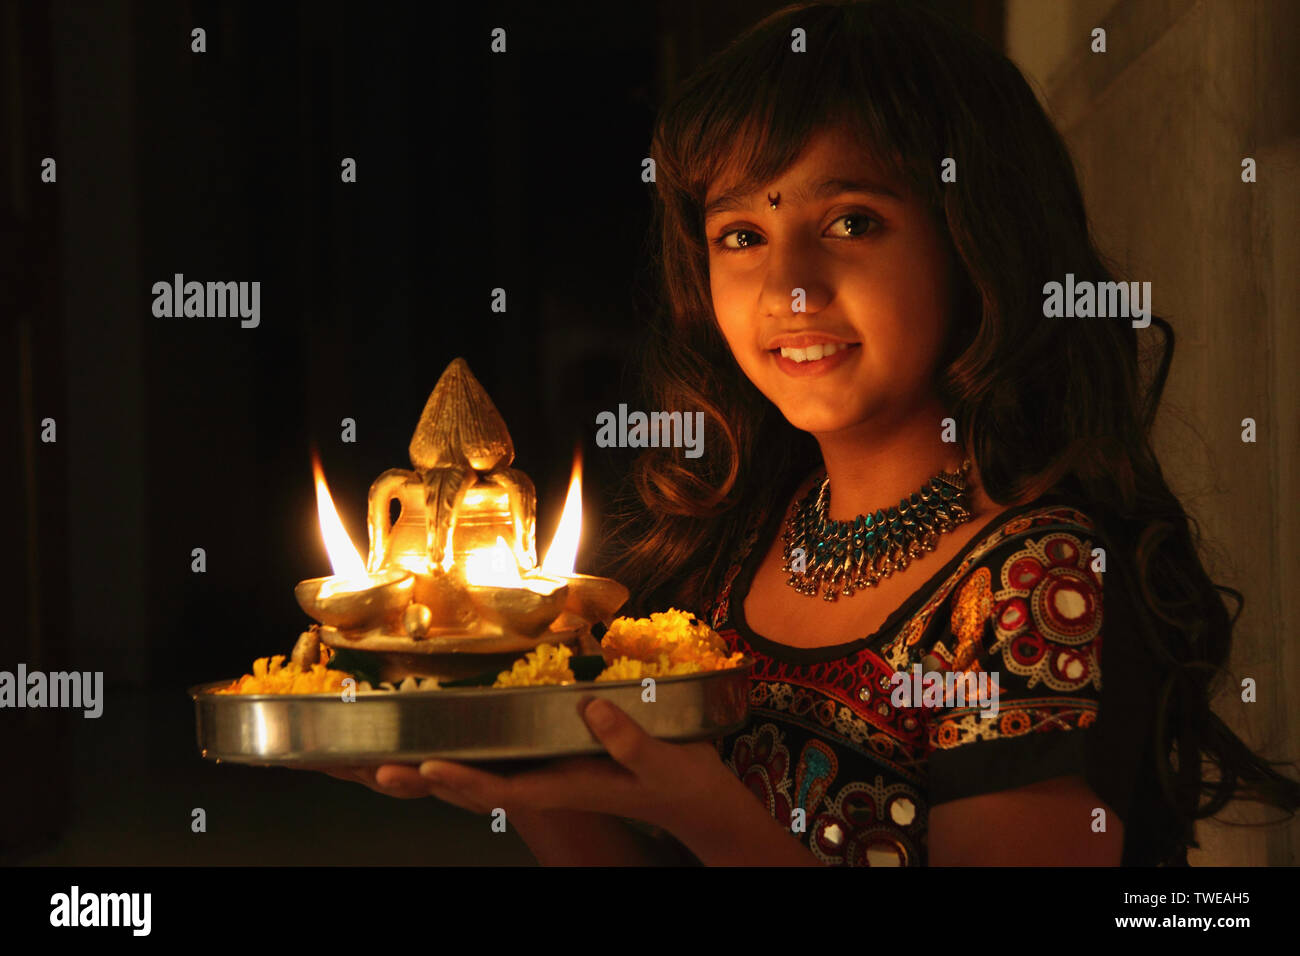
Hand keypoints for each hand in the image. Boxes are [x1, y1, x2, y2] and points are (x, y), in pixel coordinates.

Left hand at [307, 697, 738, 837]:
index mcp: (567, 786)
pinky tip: (442, 741)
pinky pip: (498, 764)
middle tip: (370, 767)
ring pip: (479, 778)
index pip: (503, 789)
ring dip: (431, 773)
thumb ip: (627, 738)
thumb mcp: (662, 760)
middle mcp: (547, 783)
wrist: (696, 800)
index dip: (460, 781)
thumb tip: (590, 707)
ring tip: (381, 761)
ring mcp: (547, 775)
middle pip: (473, 789)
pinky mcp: (553, 761)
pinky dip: (463, 756)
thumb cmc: (681, 782)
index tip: (423, 768)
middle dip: (423, 781)